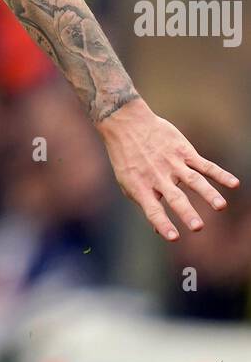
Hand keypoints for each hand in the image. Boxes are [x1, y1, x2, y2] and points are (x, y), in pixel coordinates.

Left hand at [97, 98, 239, 240]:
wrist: (126, 123)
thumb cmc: (127, 158)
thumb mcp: (128, 182)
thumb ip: (145, 203)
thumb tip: (157, 229)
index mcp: (141, 187)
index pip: (153, 210)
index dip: (163, 224)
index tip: (174, 238)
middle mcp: (158, 177)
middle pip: (175, 197)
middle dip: (187, 213)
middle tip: (198, 227)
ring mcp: (172, 163)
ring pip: (194, 180)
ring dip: (208, 194)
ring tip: (220, 206)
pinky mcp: (183, 151)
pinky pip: (204, 165)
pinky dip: (220, 174)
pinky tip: (233, 183)